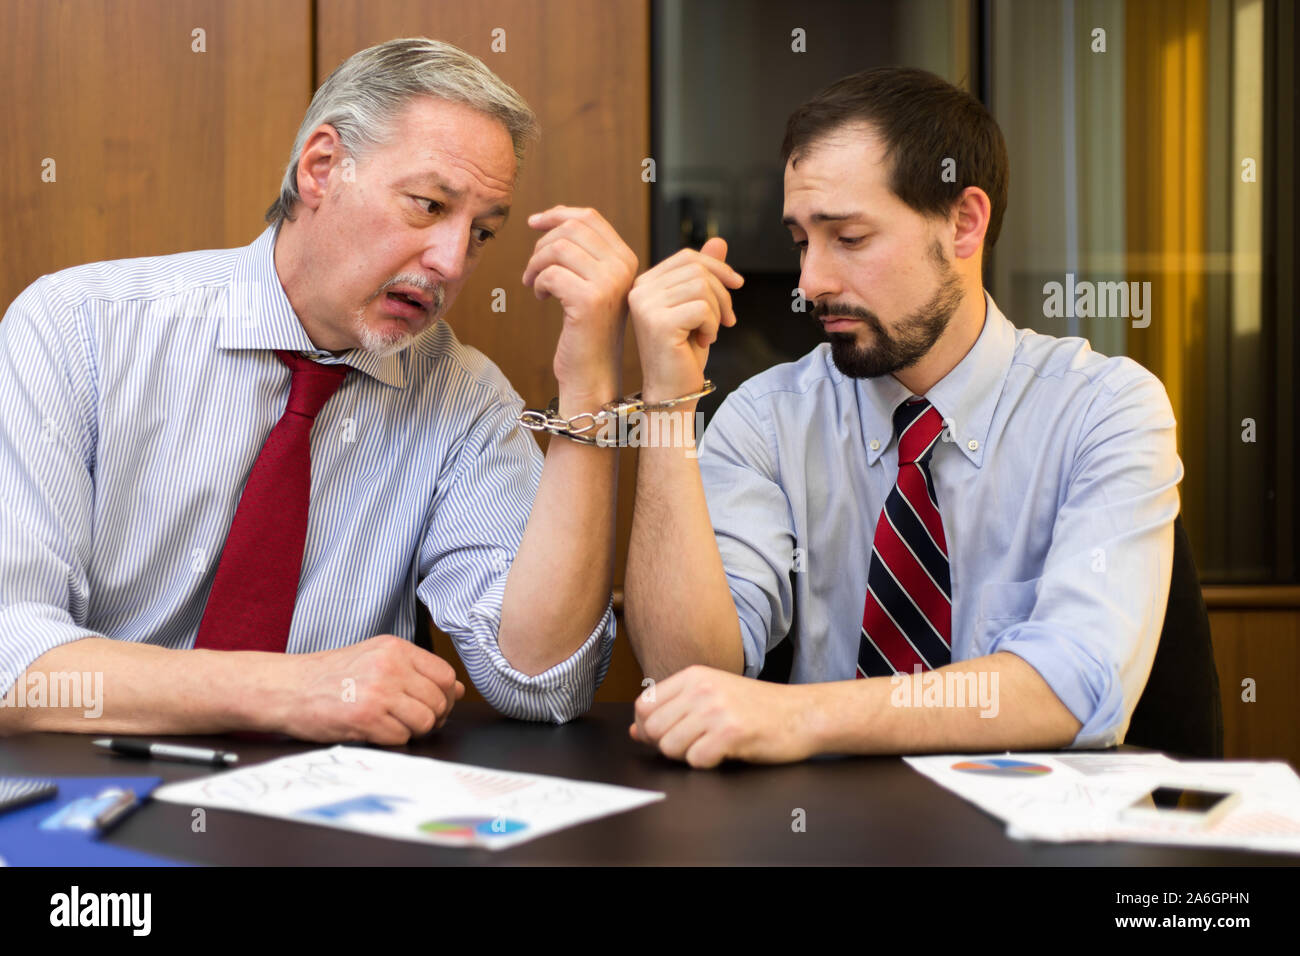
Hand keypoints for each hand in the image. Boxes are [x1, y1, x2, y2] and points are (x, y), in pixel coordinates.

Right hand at [280, 634, 465, 744]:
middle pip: (439, 701)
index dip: (445, 697)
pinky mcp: (366, 718)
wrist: (287, 687)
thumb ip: (416, 671)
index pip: (446, 675)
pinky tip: (374, 731)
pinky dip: (392, 740)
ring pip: (425, 721)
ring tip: (392, 725)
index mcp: (395, 649)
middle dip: (432, 717)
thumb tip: (458, 690)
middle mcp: (391, 667)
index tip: (433, 705)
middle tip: (412, 721)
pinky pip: (401, 738)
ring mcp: (379, 692)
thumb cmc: (329, 675)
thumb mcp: (375, 658)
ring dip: (413, 730)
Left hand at [522, 206, 637, 408]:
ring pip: (557, 248)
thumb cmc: (587, 331)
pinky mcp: (590, 300)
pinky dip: (538, 283)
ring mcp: (609, 283)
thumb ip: (583, 252)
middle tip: (533, 268)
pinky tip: (542, 297)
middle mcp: (623, 268)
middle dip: (542, 243)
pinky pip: (551, 273)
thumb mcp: (592, 284)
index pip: (590, 218)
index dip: (558, 214)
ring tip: (535, 283)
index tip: (534, 222)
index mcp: (627, 259)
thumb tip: (555, 216)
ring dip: (536, 264)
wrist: (593, 373)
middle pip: (572, 228)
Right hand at [627, 237, 742, 402]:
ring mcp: (645, 306)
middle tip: (727, 320)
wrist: (672, 393)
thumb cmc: (684, 354)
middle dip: (722, 293)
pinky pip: (702, 308)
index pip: (686, 257)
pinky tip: (703, 342)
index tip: (737, 285)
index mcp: (644, 284)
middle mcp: (639, 291)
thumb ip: (705, 274)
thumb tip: (719, 240)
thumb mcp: (699, 308)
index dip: (717, 267)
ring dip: (716, 312)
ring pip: (701, 287)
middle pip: (697, 269)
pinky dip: (712, 326)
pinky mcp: (658, 323)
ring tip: (709, 333)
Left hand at [629, 665, 814, 767]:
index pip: (643, 704)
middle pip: (653, 729)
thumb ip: (674, 710)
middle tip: (696, 744)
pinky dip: (708, 764)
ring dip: (688, 755)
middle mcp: (702, 688)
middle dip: (668, 745)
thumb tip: (635, 730)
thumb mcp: (713, 697)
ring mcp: (716, 709)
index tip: (667, 735)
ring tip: (712, 746)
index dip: (648, 728)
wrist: (803, 713)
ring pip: (669, 747)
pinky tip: (726, 752)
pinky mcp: (731, 732)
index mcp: (694, 675)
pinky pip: (695, 760)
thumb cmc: (758, 708)